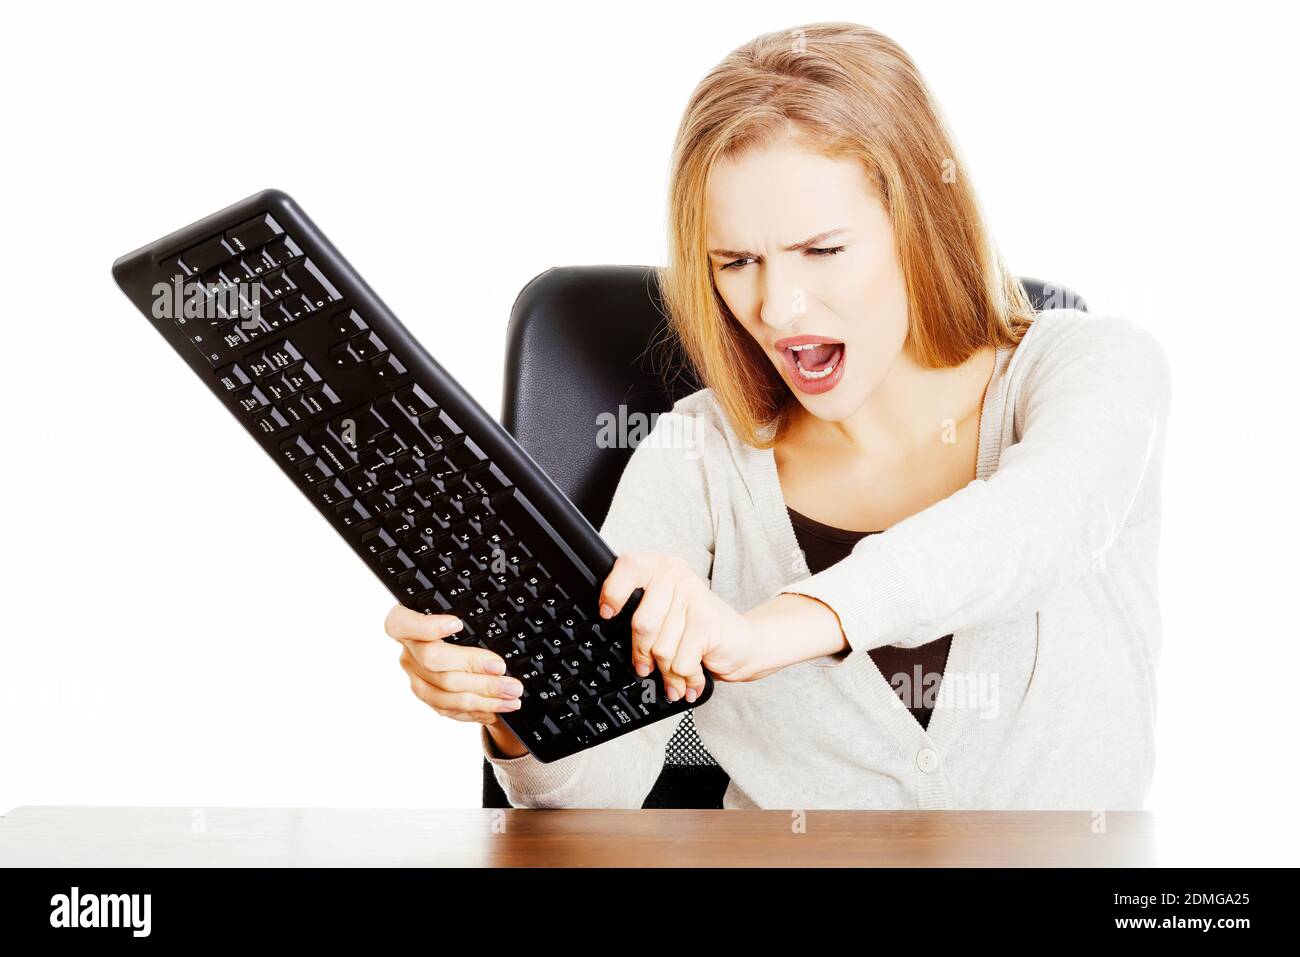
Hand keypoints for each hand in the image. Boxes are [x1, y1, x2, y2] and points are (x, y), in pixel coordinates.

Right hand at [386, 605, 526, 752]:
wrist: (450, 643)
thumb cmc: (458, 627)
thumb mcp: (463, 619)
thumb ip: (470, 626)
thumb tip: (496, 659)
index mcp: (406, 624)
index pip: (402, 624)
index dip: (427, 626)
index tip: (456, 624)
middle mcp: (407, 652)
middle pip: (435, 663)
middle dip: (476, 672)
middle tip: (507, 679)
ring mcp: (415, 678)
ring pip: (444, 693)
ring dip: (483, 699)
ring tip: (511, 698)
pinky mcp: (427, 697)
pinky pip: (449, 709)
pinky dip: (476, 711)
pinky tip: (496, 710)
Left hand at [598, 551, 766, 697]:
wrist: (744, 644)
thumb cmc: (699, 631)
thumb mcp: (665, 616)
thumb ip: (642, 615)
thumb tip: (611, 629)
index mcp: (661, 568)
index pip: (629, 566)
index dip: (614, 592)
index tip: (608, 613)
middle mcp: (677, 576)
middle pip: (642, 623)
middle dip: (643, 655)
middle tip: (646, 667)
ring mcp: (694, 596)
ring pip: (661, 649)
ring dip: (668, 672)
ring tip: (677, 675)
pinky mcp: (707, 621)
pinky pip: (680, 662)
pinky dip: (686, 677)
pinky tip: (693, 677)